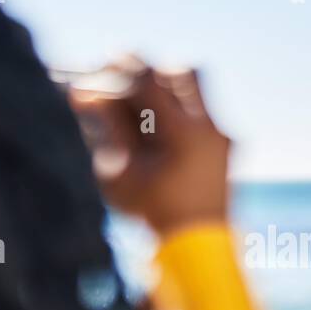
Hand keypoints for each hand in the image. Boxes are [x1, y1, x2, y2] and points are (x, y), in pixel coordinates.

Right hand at [67, 54, 230, 236]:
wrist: (199, 245)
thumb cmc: (153, 214)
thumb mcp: (121, 174)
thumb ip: (107, 130)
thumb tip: (84, 95)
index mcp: (181, 133)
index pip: (147, 81)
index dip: (121, 69)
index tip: (103, 64)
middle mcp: (207, 127)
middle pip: (180, 72)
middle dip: (149, 71)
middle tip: (126, 77)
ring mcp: (221, 134)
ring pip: (197, 85)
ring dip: (169, 84)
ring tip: (145, 102)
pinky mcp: (226, 144)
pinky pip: (204, 109)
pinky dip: (181, 107)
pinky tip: (162, 127)